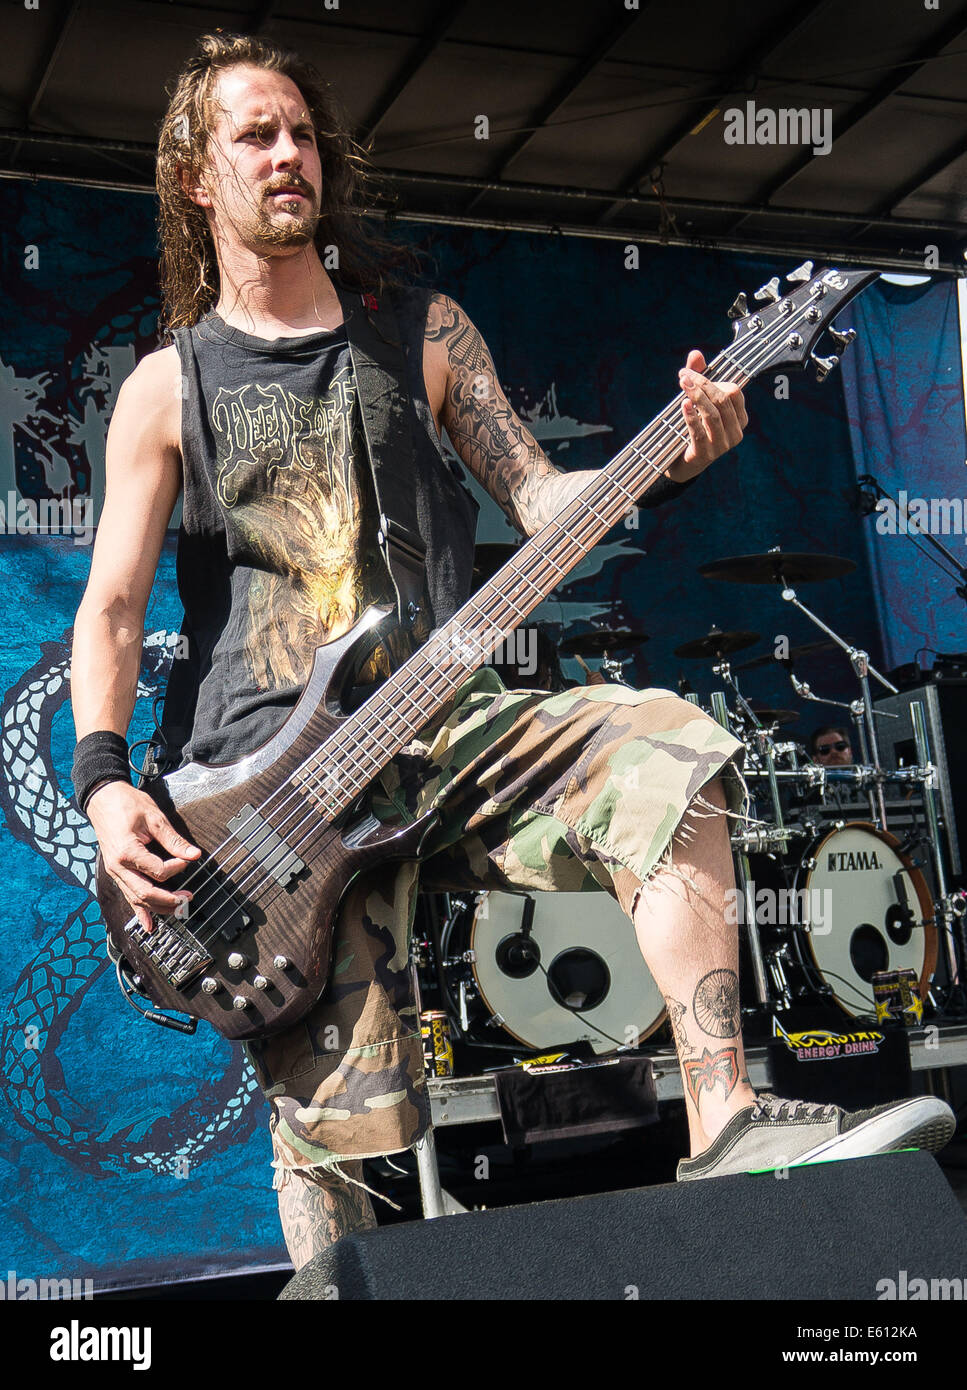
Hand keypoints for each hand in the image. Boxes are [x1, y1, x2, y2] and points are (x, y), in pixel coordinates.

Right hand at [87, 781, 200, 932]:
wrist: (102, 798)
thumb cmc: (126, 804)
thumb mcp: (154, 818)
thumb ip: (174, 840)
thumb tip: (194, 854)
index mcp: (126, 852)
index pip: (158, 871)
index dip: (177, 867)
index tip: (187, 859)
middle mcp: (118, 867)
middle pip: (145, 893)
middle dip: (169, 900)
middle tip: (188, 898)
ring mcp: (115, 871)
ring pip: (136, 898)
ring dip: (158, 907)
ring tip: (178, 909)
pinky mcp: (116, 872)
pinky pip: (128, 895)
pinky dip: (139, 912)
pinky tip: (149, 925)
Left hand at [668, 349, 747, 481]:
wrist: (681, 463)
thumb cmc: (692, 427)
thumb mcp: (697, 401)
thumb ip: (699, 377)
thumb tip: (696, 353)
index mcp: (739, 418)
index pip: (734, 392)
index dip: (712, 379)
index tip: (690, 371)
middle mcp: (735, 432)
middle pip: (723, 400)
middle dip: (702, 384)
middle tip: (683, 376)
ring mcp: (722, 445)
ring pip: (712, 415)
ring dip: (696, 396)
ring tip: (682, 385)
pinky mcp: (706, 455)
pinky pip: (699, 432)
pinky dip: (691, 416)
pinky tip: (683, 404)